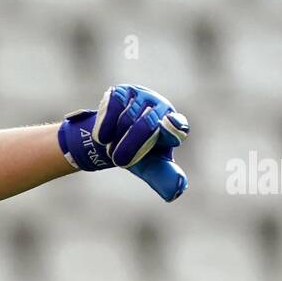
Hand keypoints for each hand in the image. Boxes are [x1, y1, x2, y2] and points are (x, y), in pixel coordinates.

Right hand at [57, 84, 190, 201]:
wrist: (111, 139)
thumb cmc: (137, 154)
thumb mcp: (149, 168)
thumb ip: (163, 178)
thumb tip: (177, 190)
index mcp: (173, 126)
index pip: (178, 125)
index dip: (174, 126)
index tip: (171, 126)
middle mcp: (161, 106)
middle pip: (146, 126)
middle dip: (130, 147)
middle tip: (120, 160)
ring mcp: (142, 96)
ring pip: (127, 119)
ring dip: (115, 140)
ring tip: (114, 144)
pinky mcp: (122, 91)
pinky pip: (112, 108)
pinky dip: (105, 126)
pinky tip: (104, 135)